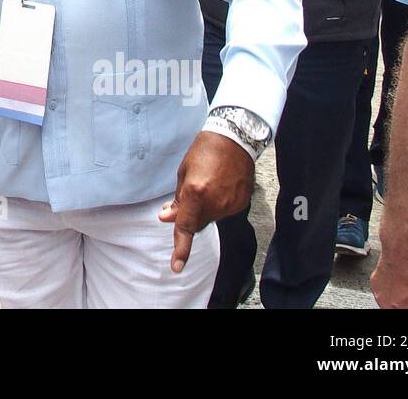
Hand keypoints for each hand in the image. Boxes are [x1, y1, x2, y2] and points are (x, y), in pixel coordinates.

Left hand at [158, 130, 254, 272]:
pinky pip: (222, 212)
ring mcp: (230, 204)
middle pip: (196, 224)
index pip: (185, 227)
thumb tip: (167, 217)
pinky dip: (215, 205)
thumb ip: (177, 199)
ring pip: (209, 219)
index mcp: (196, 192)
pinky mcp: (241, 204)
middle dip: (186, 219)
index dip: (180, 249)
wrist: (235, 140)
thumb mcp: (184, 173)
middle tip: (175, 208)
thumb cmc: (204, 151)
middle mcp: (214, 202)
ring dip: (201, 211)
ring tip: (201, 187)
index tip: (176, 267)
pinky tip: (216, 187)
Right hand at [370, 247, 407, 308]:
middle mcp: (386, 305)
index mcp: (401, 309)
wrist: (402, 250)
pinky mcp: (374, 284)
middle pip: (399, 310)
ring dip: (399, 299)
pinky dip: (391, 289)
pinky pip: (384, 292)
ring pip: (390, 303)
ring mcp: (378, 294)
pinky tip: (400, 281)